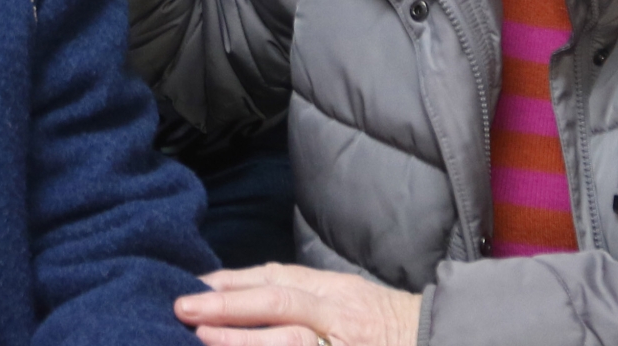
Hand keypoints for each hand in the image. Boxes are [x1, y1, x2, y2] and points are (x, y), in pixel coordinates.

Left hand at [175, 266, 422, 345]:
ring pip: (289, 340)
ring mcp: (341, 344)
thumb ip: (303, 294)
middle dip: (229, 302)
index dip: (232, 281)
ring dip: (244, 339)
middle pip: (278, 301)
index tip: (193, 283)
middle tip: (183, 304)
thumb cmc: (385, 325)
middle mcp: (337, 314)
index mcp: (334, 290)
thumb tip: (247, 291)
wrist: (434, 342)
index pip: (276, 279)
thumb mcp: (347, 297)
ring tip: (204, 335)